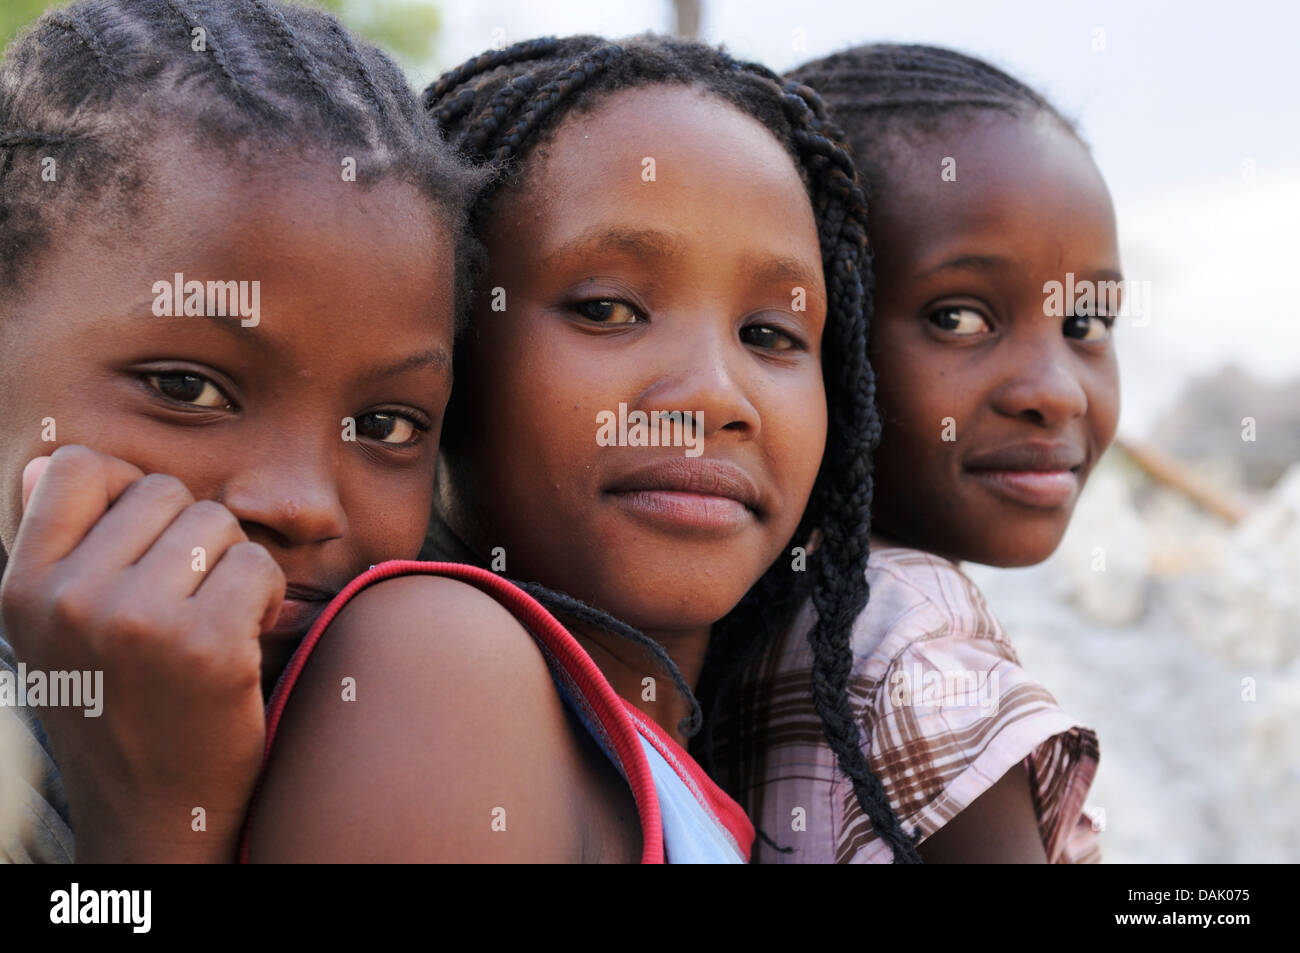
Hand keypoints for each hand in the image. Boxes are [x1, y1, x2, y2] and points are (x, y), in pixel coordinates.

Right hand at [0, 445, 284, 861]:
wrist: (158, 811)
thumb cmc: (119, 707)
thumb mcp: (57, 632)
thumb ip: (54, 546)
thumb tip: (44, 462)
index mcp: (23, 588)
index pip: (76, 465)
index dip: (127, 489)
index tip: (147, 545)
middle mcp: (70, 599)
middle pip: (164, 490)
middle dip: (191, 535)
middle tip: (187, 598)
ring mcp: (136, 621)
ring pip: (217, 522)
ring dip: (231, 565)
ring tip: (213, 620)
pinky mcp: (204, 645)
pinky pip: (257, 564)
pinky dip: (266, 597)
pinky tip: (244, 639)